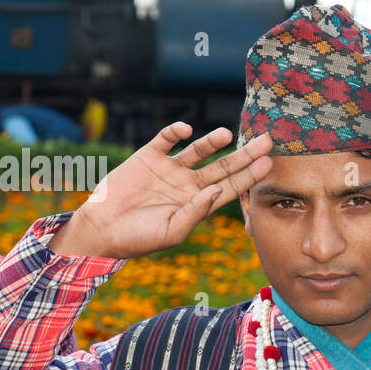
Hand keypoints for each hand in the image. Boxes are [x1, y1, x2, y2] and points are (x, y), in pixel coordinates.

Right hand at [49, 123, 272, 258]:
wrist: (101, 230)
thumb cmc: (138, 239)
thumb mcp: (172, 232)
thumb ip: (195, 212)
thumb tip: (216, 190)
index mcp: (197, 203)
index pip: (230, 187)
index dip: (249, 176)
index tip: (269, 164)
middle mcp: (187, 184)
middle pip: (222, 166)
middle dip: (245, 155)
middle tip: (267, 141)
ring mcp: (169, 169)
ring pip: (198, 150)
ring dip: (212, 141)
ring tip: (227, 133)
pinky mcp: (148, 156)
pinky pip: (166, 139)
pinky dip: (175, 132)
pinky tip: (186, 130)